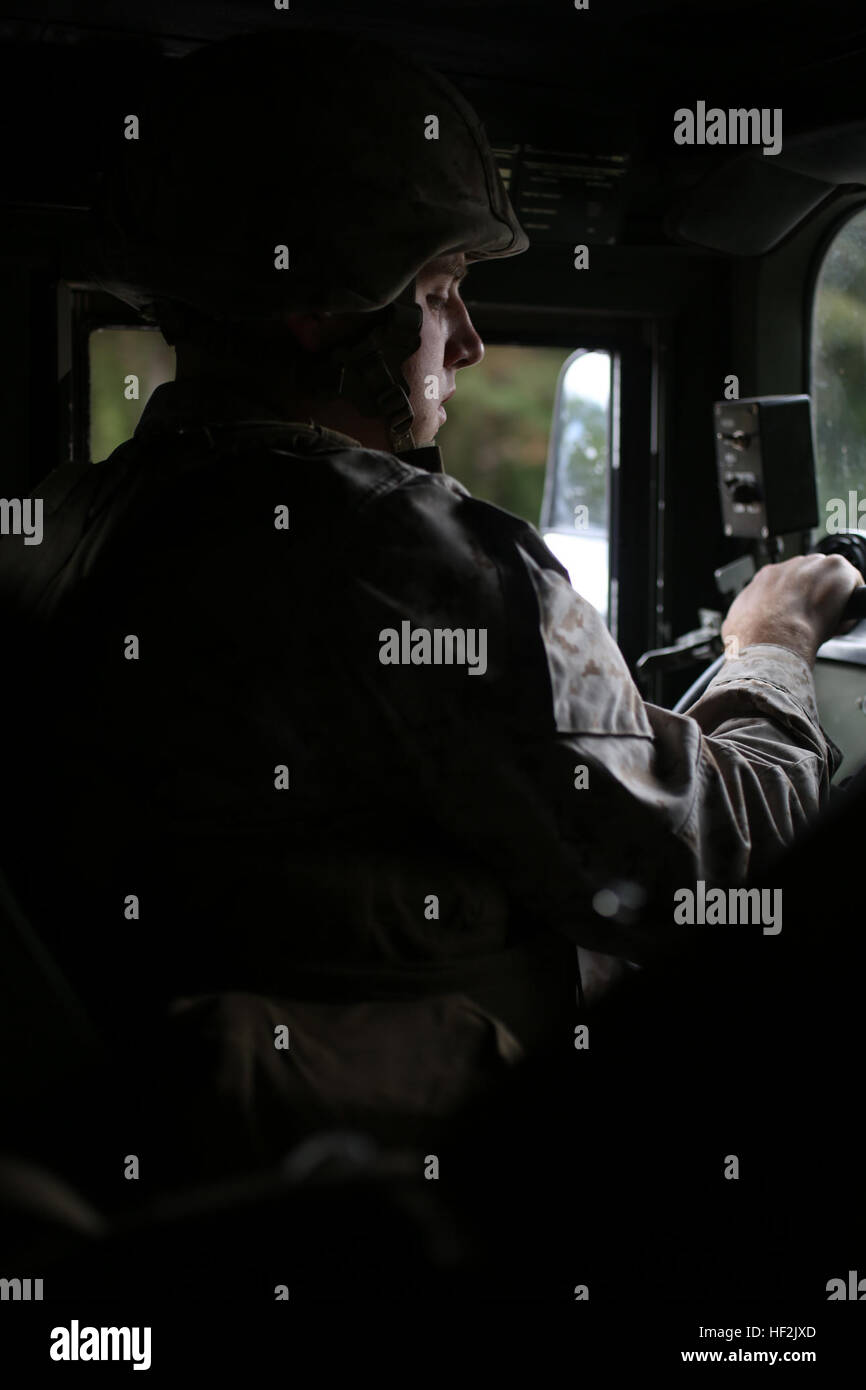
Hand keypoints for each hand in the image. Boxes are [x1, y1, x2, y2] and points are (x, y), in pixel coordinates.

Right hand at [721, 553, 862, 665]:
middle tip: (815, 620)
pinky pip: (852, 583)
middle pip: (812, 576)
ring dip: (833, 597)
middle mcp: (789, 567)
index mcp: (765, 578)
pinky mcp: (836, 568)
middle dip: (816, 596)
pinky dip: (851, 602)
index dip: (797, 599)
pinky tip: (840, 620)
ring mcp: (812, 565)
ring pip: (832, 578)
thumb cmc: (752, 637)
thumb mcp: (734, 625)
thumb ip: (744, 617)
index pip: (789, 582)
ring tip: (826, 621)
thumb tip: (740, 628)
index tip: (798, 613)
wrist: (769, 639)